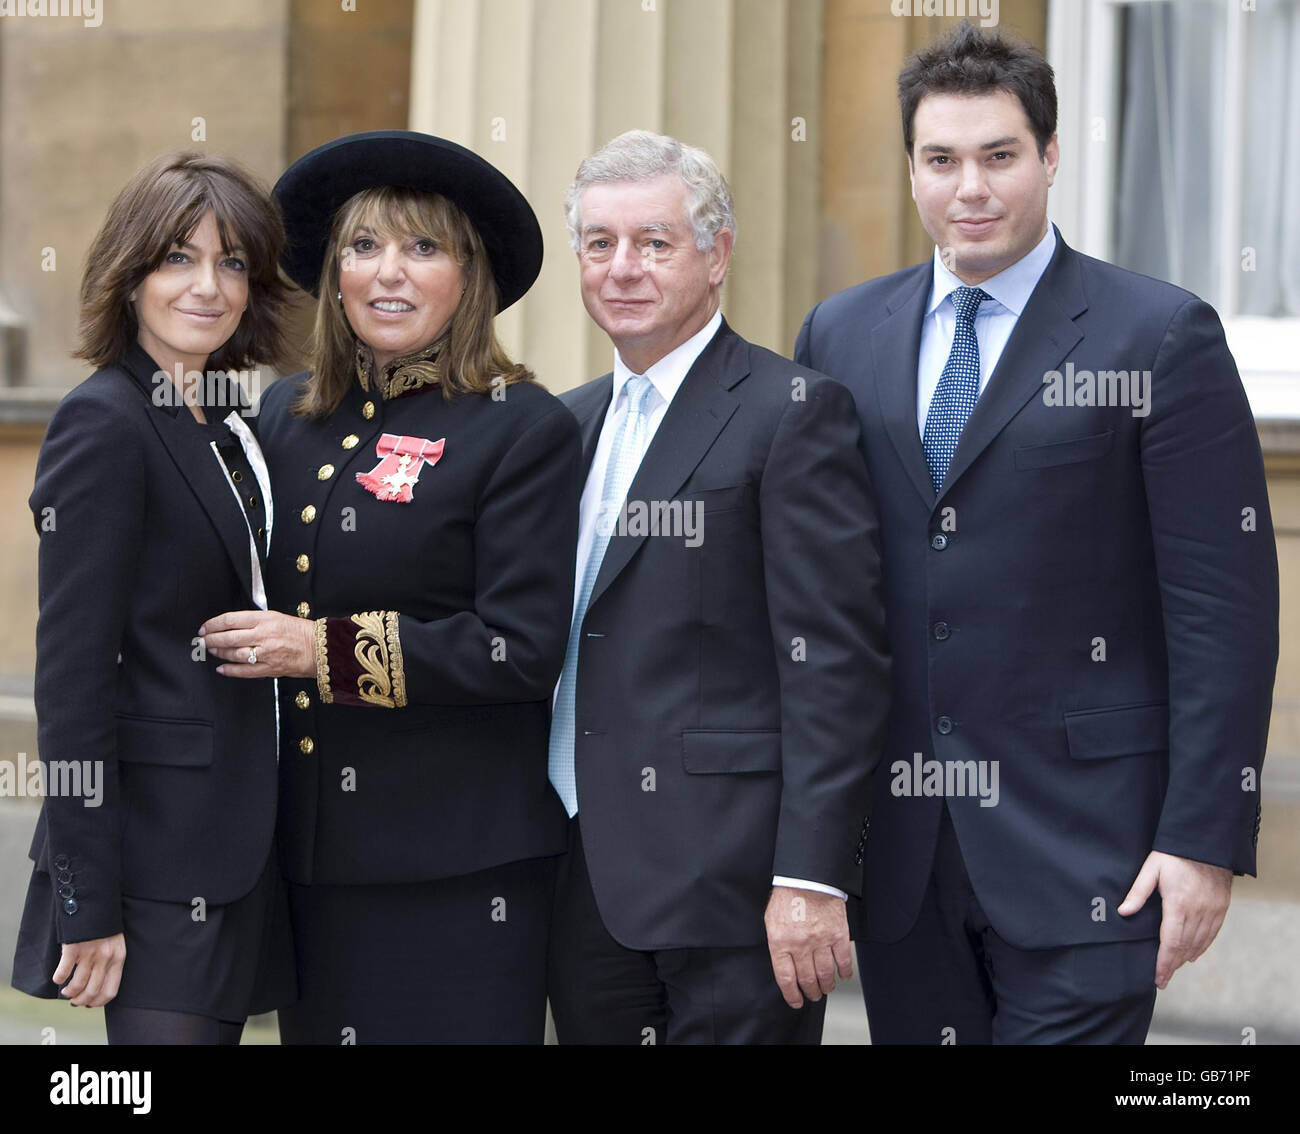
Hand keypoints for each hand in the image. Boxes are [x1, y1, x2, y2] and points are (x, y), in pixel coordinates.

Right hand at [53, 934, 125, 1007]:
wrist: (95, 904)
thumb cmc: (104, 927)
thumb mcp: (115, 945)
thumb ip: (109, 963)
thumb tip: (97, 988)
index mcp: (118, 958)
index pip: (110, 990)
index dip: (98, 1002)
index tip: (90, 1004)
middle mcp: (105, 958)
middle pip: (92, 991)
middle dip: (81, 1000)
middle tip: (74, 1000)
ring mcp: (89, 953)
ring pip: (78, 985)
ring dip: (69, 992)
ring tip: (66, 991)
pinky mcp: (74, 947)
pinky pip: (63, 972)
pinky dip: (59, 979)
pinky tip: (58, 978)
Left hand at [199, 610, 316, 678]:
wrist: (320, 648)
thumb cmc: (300, 632)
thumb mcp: (277, 617)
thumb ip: (255, 621)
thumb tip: (231, 625)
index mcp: (265, 619)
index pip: (231, 620)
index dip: (214, 624)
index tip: (205, 627)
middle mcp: (264, 635)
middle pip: (228, 637)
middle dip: (211, 639)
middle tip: (202, 640)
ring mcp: (266, 653)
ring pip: (234, 654)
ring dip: (219, 653)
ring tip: (212, 650)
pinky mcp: (269, 668)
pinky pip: (244, 671)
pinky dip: (230, 670)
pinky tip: (222, 668)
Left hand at [763, 886, 852, 1008]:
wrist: (808, 878)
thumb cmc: (788, 897)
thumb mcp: (772, 921)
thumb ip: (777, 944)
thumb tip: (783, 965)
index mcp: (781, 942)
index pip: (786, 978)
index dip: (791, 995)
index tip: (796, 1001)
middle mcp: (800, 945)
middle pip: (807, 979)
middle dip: (810, 992)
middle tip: (813, 996)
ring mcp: (821, 941)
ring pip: (826, 974)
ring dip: (827, 986)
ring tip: (826, 989)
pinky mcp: (838, 935)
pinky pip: (843, 960)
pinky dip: (845, 972)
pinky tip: (843, 975)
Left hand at [1117, 850, 1232, 988]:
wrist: (1206, 842)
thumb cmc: (1175, 854)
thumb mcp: (1152, 869)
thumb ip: (1138, 892)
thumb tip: (1124, 912)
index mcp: (1178, 904)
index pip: (1171, 942)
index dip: (1164, 962)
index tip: (1158, 977)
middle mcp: (1198, 911)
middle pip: (1185, 947)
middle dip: (1173, 965)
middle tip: (1163, 980)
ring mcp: (1212, 910)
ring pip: (1200, 942)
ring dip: (1186, 957)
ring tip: (1174, 968)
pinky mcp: (1222, 906)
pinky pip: (1213, 933)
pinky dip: (1202, 946)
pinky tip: (1193, 953)